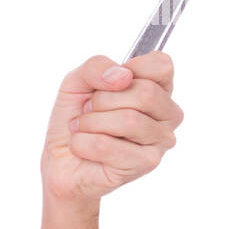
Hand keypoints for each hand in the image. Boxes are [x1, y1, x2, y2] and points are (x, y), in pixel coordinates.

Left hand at [41, 52, 183, 205]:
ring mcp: (161, 140)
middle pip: (145, 93)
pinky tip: (84, 148)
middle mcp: (167, 114)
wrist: (60, 161)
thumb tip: (122, 76)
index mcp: (157, 88)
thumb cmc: (75, 120)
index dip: (129, 69)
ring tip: (84, 130)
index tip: (107, 84)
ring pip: (128, 120)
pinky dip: (83, 144)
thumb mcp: (77, 82)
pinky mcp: (146, 163)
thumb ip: (96, 66)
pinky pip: (107, 145)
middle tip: (88, 111)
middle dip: (102, 101)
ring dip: (90, 123)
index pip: (161, 65)